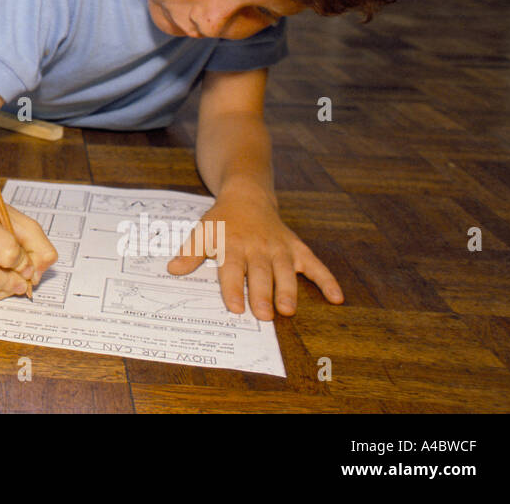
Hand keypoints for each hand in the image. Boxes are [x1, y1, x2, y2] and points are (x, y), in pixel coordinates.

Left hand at [167, 189, 343, 318]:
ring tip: (288, 309)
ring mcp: (279, 248)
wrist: (247, 195)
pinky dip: (327, 280)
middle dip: (262, 293)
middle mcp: (258, 247)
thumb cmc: (222, 221)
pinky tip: (336, 297)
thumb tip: (172, 269)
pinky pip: (314, 264)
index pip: (231, 269)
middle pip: (260, 273)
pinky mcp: (296, 248)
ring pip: (285, 271)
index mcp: (232, 245)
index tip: (235, 308)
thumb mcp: (202, 232)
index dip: (232, 289)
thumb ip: (190, 253)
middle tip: (264, 314)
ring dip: (288, 290)